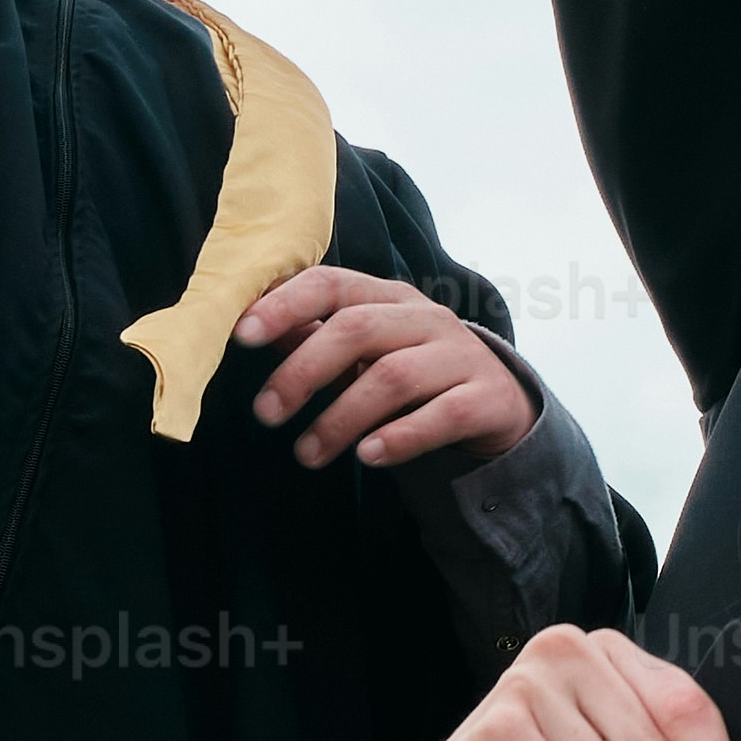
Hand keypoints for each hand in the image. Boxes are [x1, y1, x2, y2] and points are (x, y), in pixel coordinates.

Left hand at [241, 267, 542, 470]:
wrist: (499, 405)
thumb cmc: (416, 374)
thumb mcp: (367, 352)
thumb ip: (315, 337)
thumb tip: (250, 327)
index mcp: (389, 297)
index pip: (332, 283)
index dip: (284, 306)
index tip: (241, 337)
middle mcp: (425, 318)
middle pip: (356, 329)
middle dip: (302, 371)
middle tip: (265, 414)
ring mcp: (460, 356)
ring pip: (392, 377)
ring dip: (339, 419)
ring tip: (306, 454)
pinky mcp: (485, 399)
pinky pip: (440, 416)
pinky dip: (399, 438)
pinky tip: (367, 457)